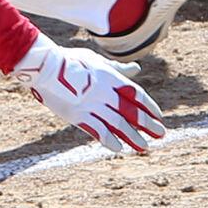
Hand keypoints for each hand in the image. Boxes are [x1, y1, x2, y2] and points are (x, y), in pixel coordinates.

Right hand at [11, 35, 164, 154]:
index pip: (136, 94)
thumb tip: (137, 69)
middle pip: (131, 111)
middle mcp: (105, 93)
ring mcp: (92, 105)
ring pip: (118, 124)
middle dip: (147, 124)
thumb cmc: (71, 60)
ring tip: (144, 147)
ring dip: (133, 137)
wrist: (46, 66)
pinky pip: (98, 131)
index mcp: (110, 77)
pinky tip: (119, 147)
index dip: (149, 107)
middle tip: (160, 134)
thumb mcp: (97, 61)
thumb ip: (117, 69)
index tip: (159, 117)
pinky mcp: (78, 116)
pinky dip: (109, 140)